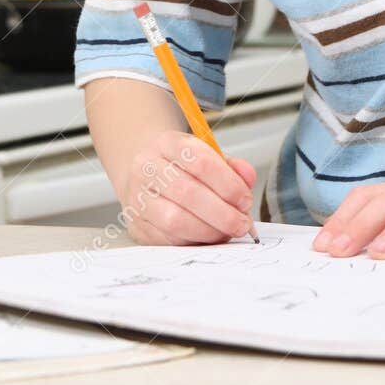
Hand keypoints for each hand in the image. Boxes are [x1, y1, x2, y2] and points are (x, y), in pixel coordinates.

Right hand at [122, 131, 257, 245]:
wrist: (144, 172)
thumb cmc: (180, 166)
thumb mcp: (206, 154)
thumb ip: (232, 167)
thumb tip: (248, 178)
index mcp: (166, 143)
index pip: (199, 161)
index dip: (228, 183)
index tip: (245, 199)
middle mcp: (146, 168)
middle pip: (187, 192)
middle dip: (222, 213)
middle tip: (241, 223)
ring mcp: (137, 197)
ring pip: (174, 220)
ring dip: (209, 231)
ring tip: (227, 232)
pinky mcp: (136, 224)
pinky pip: (167, 240)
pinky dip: (193, 241)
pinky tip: (207, 237)